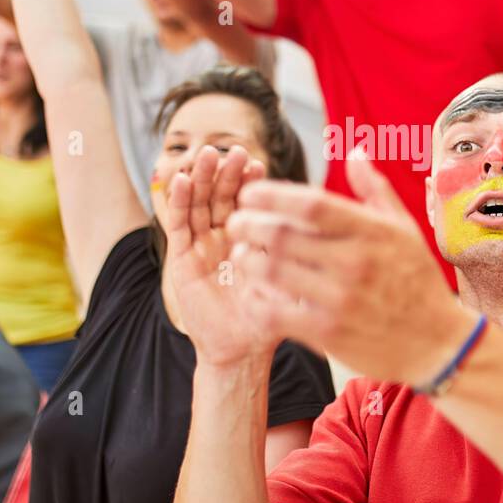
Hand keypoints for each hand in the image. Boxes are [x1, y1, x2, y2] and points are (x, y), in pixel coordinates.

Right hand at [164, 145, 276, 367]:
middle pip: (221, 195)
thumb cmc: (270, 317)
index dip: (250, 181)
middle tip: (232, 151)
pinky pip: (179, 225)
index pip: (247, 200)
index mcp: (249, 237)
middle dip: (225, 172)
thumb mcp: (290, 279)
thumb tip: (324, 227)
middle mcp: (223, 236)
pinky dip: (178, 201)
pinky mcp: (181, 258)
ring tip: (205, 156)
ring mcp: (201, 245)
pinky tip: (180, 181)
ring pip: (199, 203)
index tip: (257, 163)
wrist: (241, 350)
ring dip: (200, 178)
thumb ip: (298, 255)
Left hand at [227, 151, 473, 383]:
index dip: (272, 194)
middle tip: (234, 223)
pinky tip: (254, 291)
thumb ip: (374, 190)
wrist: (437, 344)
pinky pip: (275, 312)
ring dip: (247, 260)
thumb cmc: (418, 281)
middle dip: (247, 225)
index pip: (311, 204)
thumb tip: (354, 151)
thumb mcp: (404, 229)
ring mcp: (339, 300)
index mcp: (372, 232)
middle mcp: (355, 263)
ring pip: (271, 273)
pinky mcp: (328, 334)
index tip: (250, 193)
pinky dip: (257, 299)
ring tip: (240, 254)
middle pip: (282, 235)